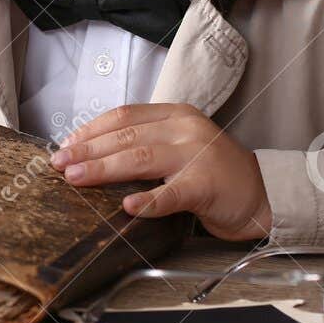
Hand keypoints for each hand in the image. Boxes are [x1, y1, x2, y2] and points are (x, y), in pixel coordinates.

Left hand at [48, 103, 271, 241]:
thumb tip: (93, 155)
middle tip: (60, 163)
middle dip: (88, 150)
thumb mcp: (180, 146)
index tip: (66, 143)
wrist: (263, 193)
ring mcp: (197, 155)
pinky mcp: (207, 185)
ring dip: (103, 170)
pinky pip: (172, 193)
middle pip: (126, 136)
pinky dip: (148, 201)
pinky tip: (128, 207)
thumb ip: (145, 144)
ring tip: (77, 178)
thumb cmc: (214, 174)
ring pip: (141, 158)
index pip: (124, 116)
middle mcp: (185, 129)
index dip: (91, 129)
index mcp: (175, 115)